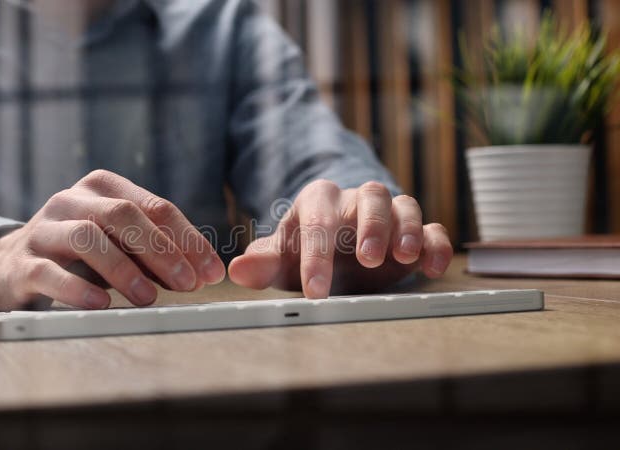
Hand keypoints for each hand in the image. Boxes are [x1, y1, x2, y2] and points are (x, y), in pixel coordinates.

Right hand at [0, 170, 225, 310]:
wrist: (10, 264)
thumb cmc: (80, 254)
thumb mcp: (120, 244)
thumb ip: (155, 252)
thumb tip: (201, 273)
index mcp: (103, 188)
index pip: (155, 208)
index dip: (188, 240)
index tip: (211, 273)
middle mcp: (71, 200)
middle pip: (123, 216)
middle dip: (161, 250)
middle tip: (186, 283)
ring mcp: (43, 229)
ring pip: (86, 237)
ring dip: (123, 269)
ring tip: (149, 299)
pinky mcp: (21, 264)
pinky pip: (50, 272)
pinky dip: (78, 289)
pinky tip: (100, 304)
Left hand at [228, 180, 452, 296]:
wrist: (333, 251)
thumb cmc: (303, 252)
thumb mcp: (282, 259)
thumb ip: (263, 264)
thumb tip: (237, 270)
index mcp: (318, 201)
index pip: (318, 222)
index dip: (316, 257)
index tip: (315, 291)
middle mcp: (355, 199)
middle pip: (370, 197)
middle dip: (370, 226)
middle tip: (367, 258)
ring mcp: (388, 212)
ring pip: (403, 205)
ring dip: (405, 230)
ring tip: (403, 257)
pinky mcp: (413, 230)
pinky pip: (431, 227)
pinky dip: (435, 244)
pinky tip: (433, 267)